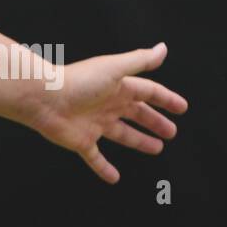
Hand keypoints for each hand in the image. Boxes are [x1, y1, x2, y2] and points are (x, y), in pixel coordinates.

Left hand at [28, 42, 187, 183]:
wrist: (44, 98)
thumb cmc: (79, 81)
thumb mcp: (114, 69)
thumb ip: (139, 61)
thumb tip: (163, 48)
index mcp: (117, 87)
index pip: (147, 92)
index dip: (165, 100)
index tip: (182, 108)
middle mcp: (107, 104)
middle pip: (136, 113)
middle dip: (154, 122)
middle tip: (171, 132)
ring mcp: (95, 123)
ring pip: (122, 134)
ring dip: (139, 141)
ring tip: (157, 149)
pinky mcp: (82, 140)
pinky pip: (95, 158)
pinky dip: (104, 168)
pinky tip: (115, 178)